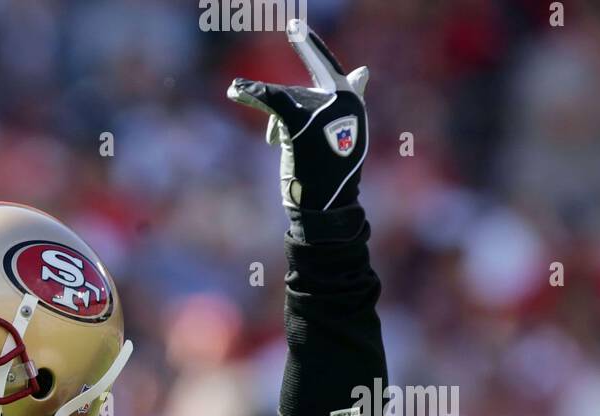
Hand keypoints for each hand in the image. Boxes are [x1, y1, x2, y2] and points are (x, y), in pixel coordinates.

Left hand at [227, 20, 368, 214]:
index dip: (310, 48)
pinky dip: (253, 94)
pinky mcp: (301, 122)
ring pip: (279, 99)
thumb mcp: (341, 136)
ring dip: (256, 99)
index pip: (328, 69)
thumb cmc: (331, 175)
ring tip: (235, 91)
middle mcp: (341, 101)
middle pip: (295, 92)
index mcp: (350, 102)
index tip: (294, 26)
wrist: (327, 206)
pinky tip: (235, 90)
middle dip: (268, 99)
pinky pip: (272, 103)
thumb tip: (364, 70)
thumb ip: (345, 101)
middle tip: (236, 89)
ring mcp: (322, 111)